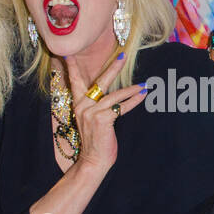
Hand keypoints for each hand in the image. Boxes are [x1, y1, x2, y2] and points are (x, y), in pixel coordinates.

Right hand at [64, 53, 146, 174]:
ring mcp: (92, 112)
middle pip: (99, 82)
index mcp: (78, 104)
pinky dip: (133, 101)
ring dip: (131, 89)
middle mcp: (83, 106)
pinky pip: (121, 107)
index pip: (75, 80)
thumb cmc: (95, 141)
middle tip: (122, 54)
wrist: (92, 161)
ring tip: (144, 84)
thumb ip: (96, 105)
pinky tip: (142, 95)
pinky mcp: (102, 120)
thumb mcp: (91, 120)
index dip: (72, 66)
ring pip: (114, 95)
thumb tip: (111, 93)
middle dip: (113, 67)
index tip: (69, 52)